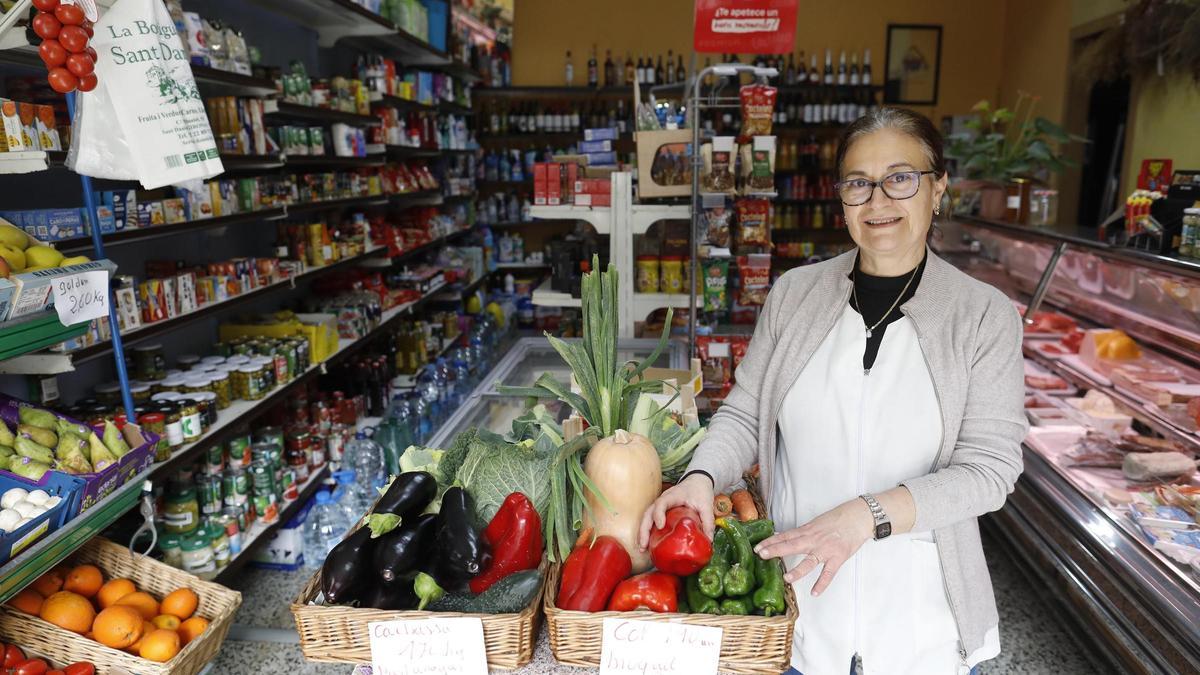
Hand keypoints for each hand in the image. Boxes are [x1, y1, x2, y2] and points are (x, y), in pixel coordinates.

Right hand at [638, 473, 715, 548]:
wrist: (697, 482)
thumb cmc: (700, 491)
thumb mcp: (706, 505)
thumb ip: (708, 521)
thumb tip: (708, 541)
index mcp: (673, 496)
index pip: (661, 503)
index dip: (658, 514)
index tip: (660, 526)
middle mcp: (662, 500)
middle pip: (648, 513)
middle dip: (644, 529)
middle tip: (643, 545)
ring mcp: (660, 505)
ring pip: (646, 517)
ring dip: (643, 532)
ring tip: (642, 548)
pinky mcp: (661, 512)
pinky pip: (650, 521)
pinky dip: (647, 531)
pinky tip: (648, 544)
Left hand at [754, 498, 873, 595]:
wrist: (858, 517)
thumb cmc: (838, 518)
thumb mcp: (816, 522)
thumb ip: (802, 532)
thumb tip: (786, 537)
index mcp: (808, 530)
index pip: (785, 536)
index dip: (771, 541)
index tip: (758, 546)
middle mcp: (814, 540)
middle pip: (792, 545)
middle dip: (776, 550)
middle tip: (761, 555)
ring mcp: (826, 550)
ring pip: (809, 561)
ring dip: (797, 570)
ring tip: (786, 579)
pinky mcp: (838, 558)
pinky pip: (828, 573)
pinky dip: (821, 583)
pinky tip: (814, 592)